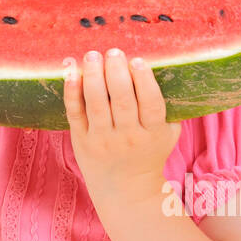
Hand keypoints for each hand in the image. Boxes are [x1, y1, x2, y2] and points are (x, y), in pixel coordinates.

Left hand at [62, 48, 182, 204]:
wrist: (125, 189)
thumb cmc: (148, 151)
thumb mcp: (167, 134)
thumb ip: (168, 107)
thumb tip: (166, 67)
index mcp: (153, 133)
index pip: (150, 105)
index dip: (144, 81)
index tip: (138, 60)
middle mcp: (128, 137)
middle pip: (122, 101)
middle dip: (116, 72)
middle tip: (113, 51)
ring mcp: (102, 140)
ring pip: (97, 104)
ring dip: (93, 76)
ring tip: (92, 55)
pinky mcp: (81, 140)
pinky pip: (75, 113)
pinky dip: (72, 93)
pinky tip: (71, 73)